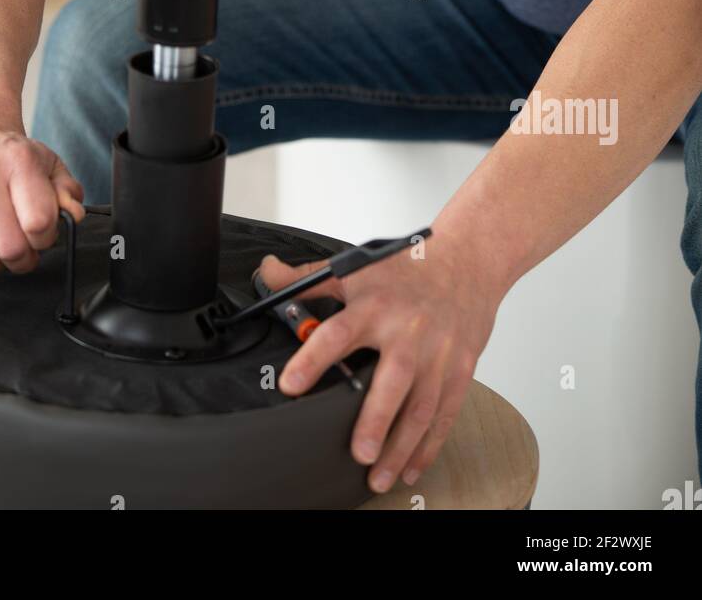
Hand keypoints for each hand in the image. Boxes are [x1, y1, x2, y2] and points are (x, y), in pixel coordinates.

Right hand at [0, 126, 84, 274]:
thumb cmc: (11, 153)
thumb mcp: (47, 162)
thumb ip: (67, 191)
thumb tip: (73, 215)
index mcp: (18, 160)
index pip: (38, 223)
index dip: (45, 239)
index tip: (42, 235)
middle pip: (9, 247)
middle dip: (22, 259)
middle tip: (22, 250)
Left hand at [257, 232, 501, 494]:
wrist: (467, 261)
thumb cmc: (409, 267)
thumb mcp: (355, 267)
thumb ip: (308, 278)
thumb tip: (269, 273)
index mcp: (375, 305)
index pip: (338, 333)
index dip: (313, 359)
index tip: (291, 385)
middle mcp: (407, 330)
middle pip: (392, 379)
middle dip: (376, 419)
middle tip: (360, 452)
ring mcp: (438, 352)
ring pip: (421, 406)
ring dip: (401, 446)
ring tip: (379, 476)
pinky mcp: (460, 368)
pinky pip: (445, 412)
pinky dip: (430, 444)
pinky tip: (412, 465)